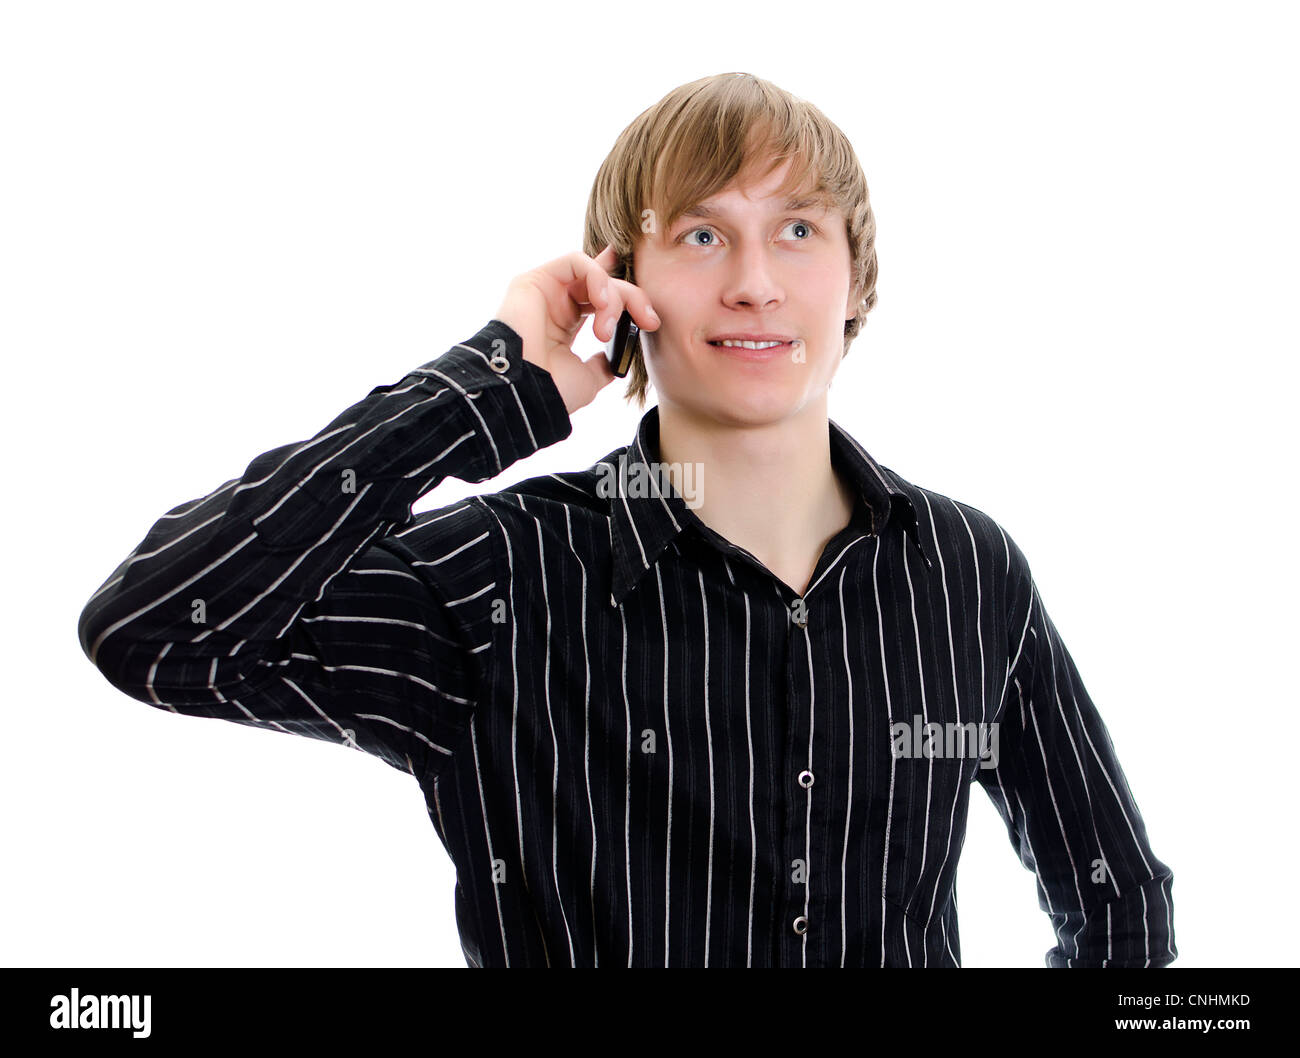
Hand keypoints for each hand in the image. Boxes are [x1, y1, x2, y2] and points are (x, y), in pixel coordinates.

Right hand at [492, 245, 659, 414]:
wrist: (528, 394)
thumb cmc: (552, 391)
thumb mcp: (588, 379)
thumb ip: (602, 364)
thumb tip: (614, 359)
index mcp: (565, 325)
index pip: (596, 296)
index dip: (622, 291)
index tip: (650, 309)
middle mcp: (555, 305)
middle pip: (604, 285)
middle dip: (632, 300)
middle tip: (647, 322)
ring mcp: (545, 291)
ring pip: (593, 273)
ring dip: (613, 295)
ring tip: (608, 326)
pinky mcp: (535, 279)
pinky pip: (575, 261)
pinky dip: (597, 276)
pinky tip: (601, 302)